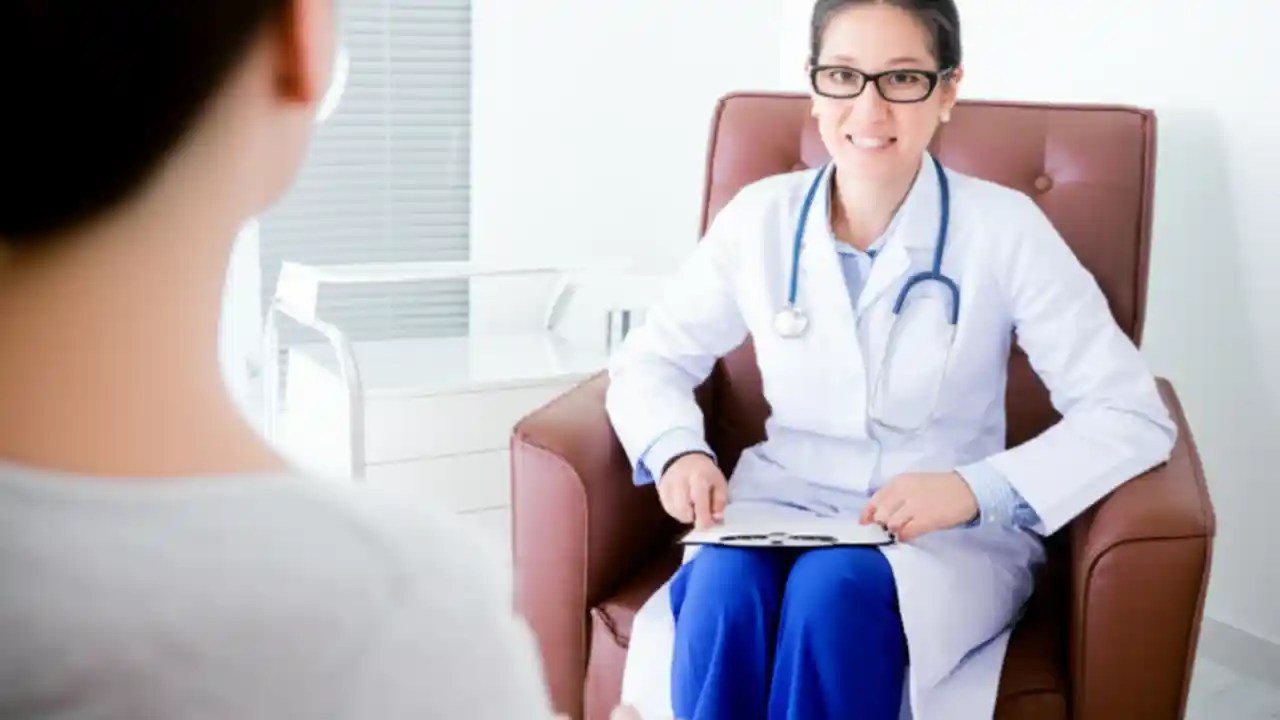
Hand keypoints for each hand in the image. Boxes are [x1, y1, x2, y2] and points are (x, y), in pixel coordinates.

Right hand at [658, 453, 726, 528]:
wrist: (684, 458)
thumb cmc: (705, 474)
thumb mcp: (720, 483)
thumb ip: (720, 502)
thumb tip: (716, 518)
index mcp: (699, 476)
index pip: (699, 501)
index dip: (704, 518)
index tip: (709, 524)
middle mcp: (680, 480)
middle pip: (683, 508)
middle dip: (694, 517)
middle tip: (701, 514)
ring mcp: (668, 485)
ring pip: (674, 511)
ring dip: (685, 516)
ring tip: (693, 508)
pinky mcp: (661, 491)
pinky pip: (668, 509)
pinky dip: (677, 513)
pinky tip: (684, 506)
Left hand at [859, 471, 977, 542]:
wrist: (968, 490)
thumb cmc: (941, 487)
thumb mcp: (915, 483)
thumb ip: (896, 495)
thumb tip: (878, 513)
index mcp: (900, 481)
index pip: (875, 499)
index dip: (867, 514)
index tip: (864, 523)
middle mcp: (904, 492)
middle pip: (880, 514)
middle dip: (881, 524)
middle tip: (887, 528)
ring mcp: (914, 507)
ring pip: (891, 525)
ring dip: (893, 530)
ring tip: (902, 529)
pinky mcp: (925, 520)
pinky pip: (905, 533)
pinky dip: (904, 536)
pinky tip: (909, 534)